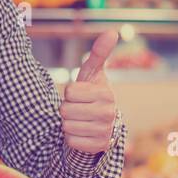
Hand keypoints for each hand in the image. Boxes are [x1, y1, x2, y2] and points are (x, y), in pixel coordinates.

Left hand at [61, 30, 118, 154]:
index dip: (70, 94)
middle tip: (78, 110)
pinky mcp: (98, 147)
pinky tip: (82, 133)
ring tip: (80, 121)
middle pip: (66, 110)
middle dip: (67, 109)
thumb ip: (98, 53)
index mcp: (106, 93)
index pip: (70, 92)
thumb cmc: (91, 95)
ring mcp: (104, 131)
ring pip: (66, 126)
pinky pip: (71, 141)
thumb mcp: (92, 74)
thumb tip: (111, 31)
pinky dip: (72, 138)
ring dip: (68, 124)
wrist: (101, 124)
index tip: (79, 96)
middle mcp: (108, 112)